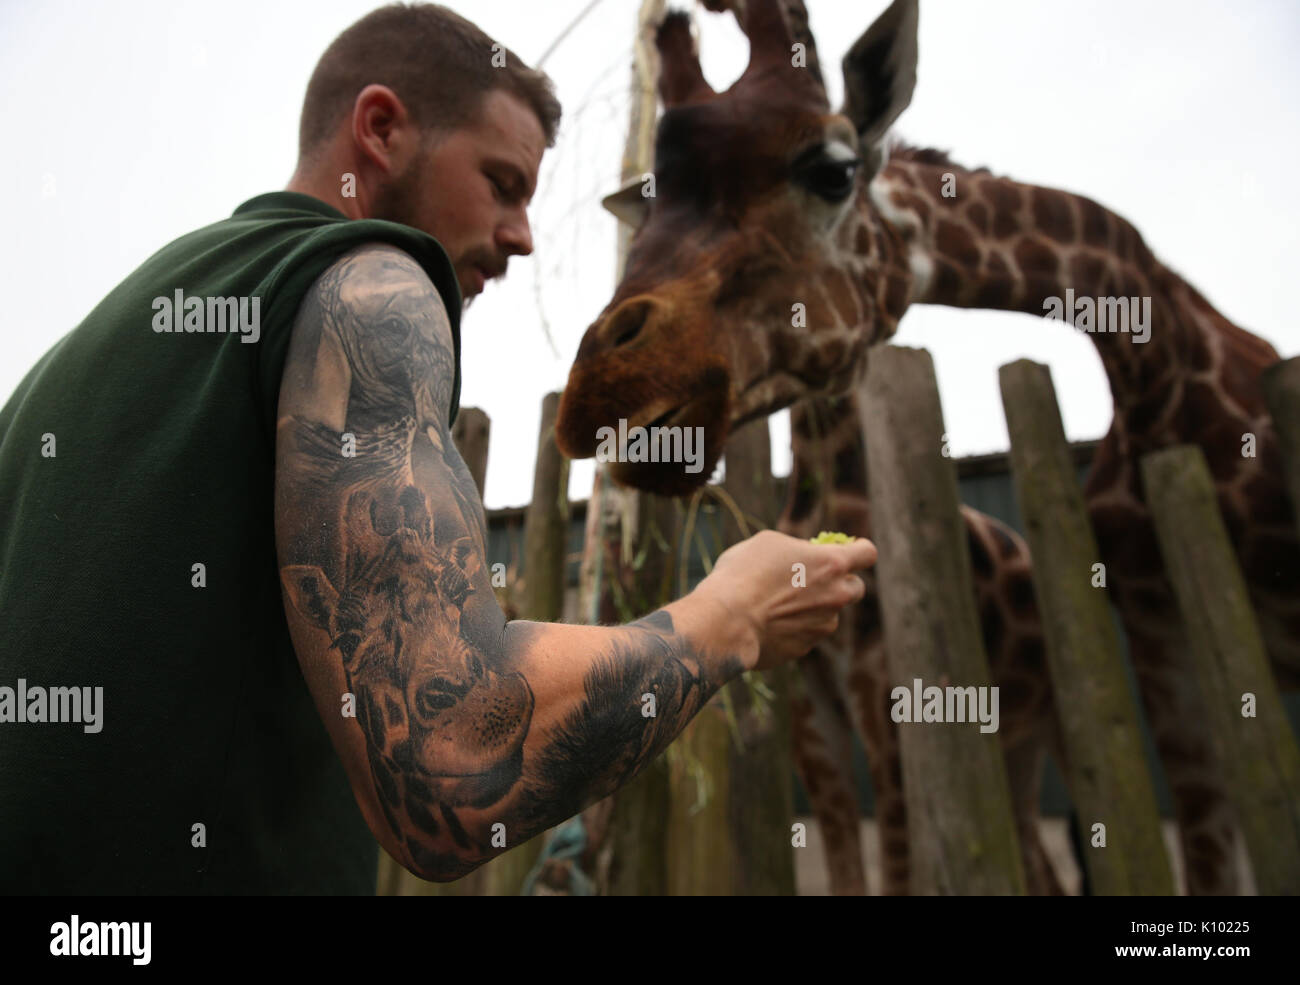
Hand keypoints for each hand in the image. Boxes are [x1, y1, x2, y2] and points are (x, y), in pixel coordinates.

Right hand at [698, 529, 876, 670]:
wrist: (726, 621)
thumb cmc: (743, 574)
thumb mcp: (769, 543)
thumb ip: (798, 548)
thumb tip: (804, 555)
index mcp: (831, 564)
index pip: (867, 552)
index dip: (859, 549)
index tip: (848, 550)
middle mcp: (836, 596)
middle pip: (856, 587)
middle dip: (840, 582)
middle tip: (814, 579)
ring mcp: (823, 626)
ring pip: (828, 614)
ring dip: (813, 607)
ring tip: (775, 603)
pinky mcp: (805, 648)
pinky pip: (805, 633)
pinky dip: (793, 627)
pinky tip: (766, 622)